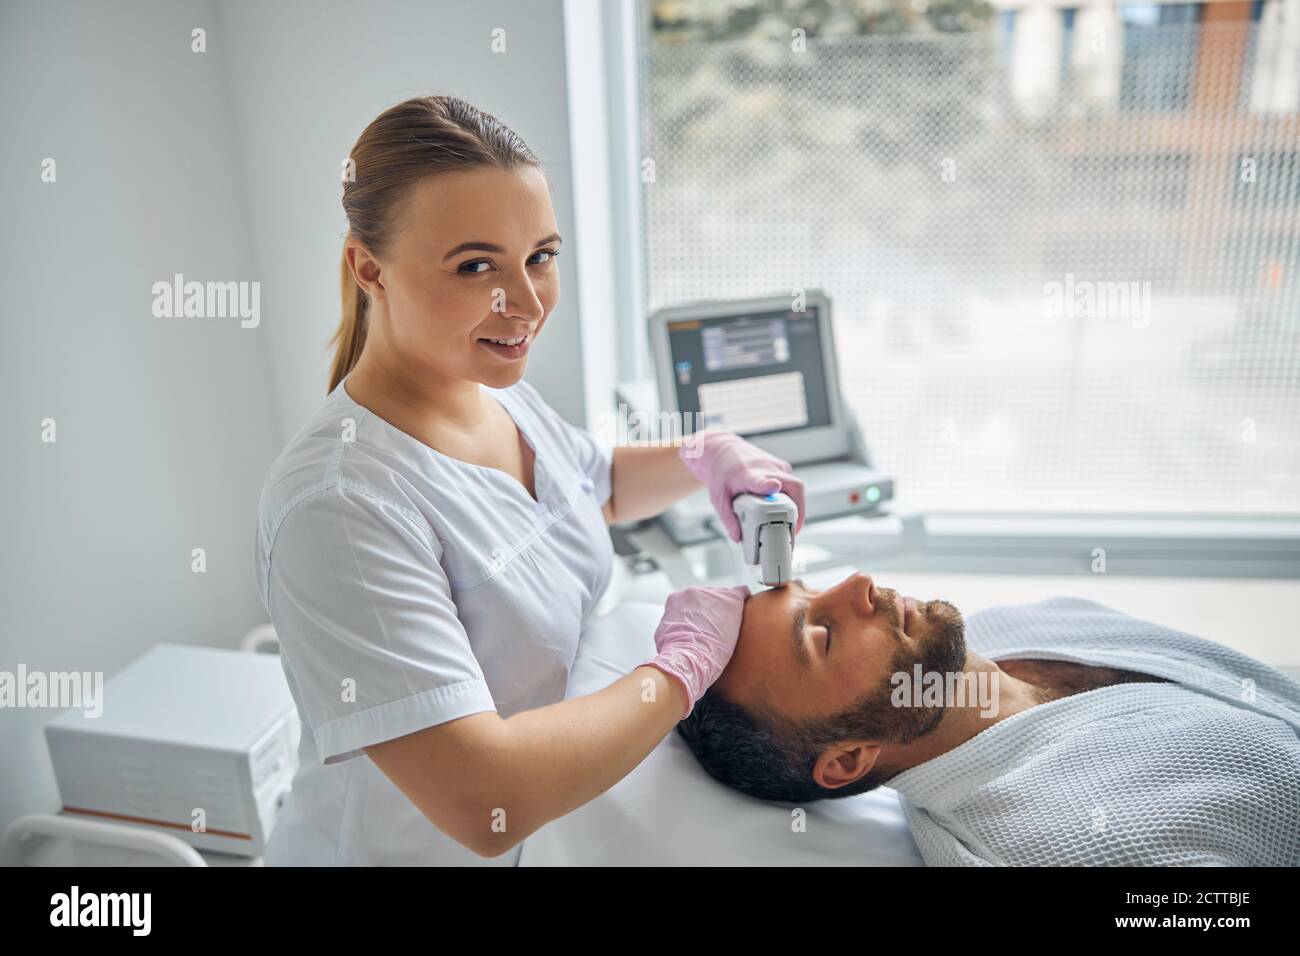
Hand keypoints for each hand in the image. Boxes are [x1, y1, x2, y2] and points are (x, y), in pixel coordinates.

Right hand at [639, 585, 750, 719]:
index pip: (691, 601)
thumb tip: (674, 631)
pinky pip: (741, 593)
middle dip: (713, 611)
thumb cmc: (677, 652)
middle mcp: (693, 592)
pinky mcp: (730, 600)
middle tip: (716, 630)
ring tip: (729, 628)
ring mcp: (712, 594)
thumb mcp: (664, 636)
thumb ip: (671, 626)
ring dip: (726, 611)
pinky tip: (745, 607)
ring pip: (723, 597)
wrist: (688, 657)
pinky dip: (743, 599)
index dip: (699, 615)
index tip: (703, 626)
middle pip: (708, 597)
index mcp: (676, 599)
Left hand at [678, 430, 805, 541]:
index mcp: (747, 475)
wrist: (723, 450)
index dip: (768, 486)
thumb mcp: (718, 498)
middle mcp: (765, 468)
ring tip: (789, 523)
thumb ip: (728, 519)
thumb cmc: (722, 472)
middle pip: (791, 487)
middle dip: (797, 509)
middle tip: (793, 529)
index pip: (760, 480)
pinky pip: (793, 485)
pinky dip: (792, 499)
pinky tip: (784, 509)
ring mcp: (776, 466)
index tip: (774, 488)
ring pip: (796, 487)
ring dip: (796, 506)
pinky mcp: (782, 466)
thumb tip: (737, 537)